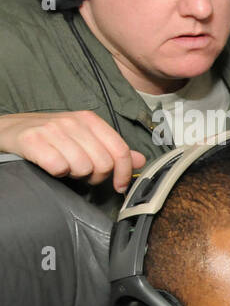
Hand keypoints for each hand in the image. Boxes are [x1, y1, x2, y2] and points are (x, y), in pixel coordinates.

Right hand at [0, 111, 144, 192]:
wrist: (8, 130)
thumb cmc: (49, 138)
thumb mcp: (83, 139)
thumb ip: (112, 149)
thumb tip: (140, 160)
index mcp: (89, 119)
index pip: (119, 150)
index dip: (123, 173)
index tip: (119, 186)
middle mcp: (73, 122)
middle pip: (103, 163)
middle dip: (95, 176)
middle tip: (82, 173)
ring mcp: (52, 129)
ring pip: (82, 168)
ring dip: (74, 175)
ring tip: (65, 167)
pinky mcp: (33, 140)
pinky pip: (59, 167)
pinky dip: (56, 173)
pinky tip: (50, 166)